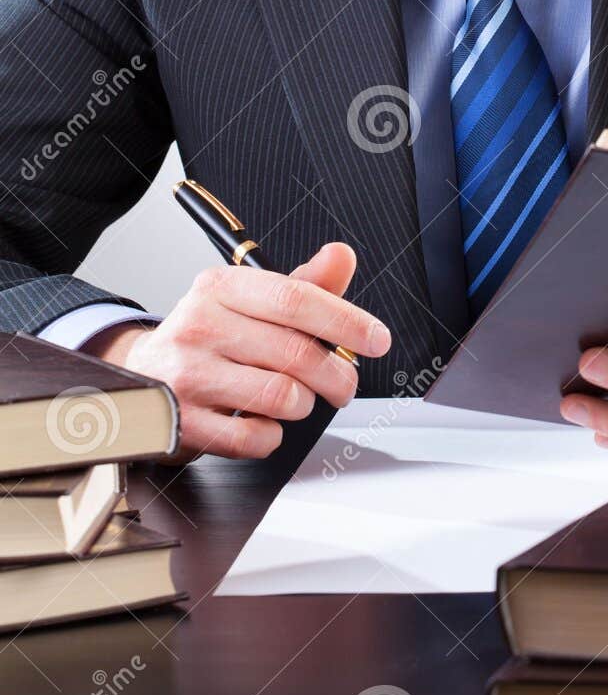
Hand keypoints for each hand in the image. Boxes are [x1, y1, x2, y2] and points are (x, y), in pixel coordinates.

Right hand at [90, 242, 389, 462]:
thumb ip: (302, 285)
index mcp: (219, 288)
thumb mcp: (249, 302)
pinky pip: (255, 438)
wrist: (143, 378)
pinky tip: (262, 422)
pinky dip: (272, 436)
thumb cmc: (210, 339)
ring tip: (296, 399)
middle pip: (297, 353)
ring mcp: (186, 375)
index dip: (346, 320)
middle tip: (345, 384)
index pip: (295, 298)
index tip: (377, 339)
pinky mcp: (182, 423)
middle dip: (338, 375)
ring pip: (282, 396)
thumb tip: (343, 256)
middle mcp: (198, 325)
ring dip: (304, 404)